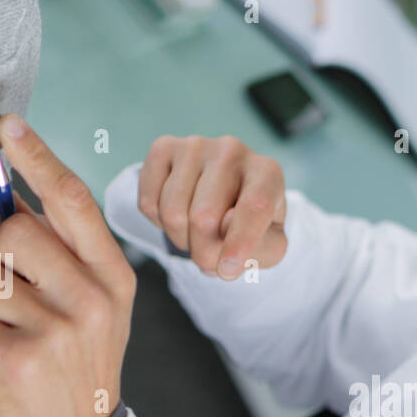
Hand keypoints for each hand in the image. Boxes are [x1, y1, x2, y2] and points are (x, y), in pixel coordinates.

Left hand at [0, 114, 134, 416]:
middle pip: (14, 234)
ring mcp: (61, 331)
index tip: (6, 126)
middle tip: (10, 295)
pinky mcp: (23, 360)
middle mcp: (94, 299)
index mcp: (114, 277)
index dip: (36, 158)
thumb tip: (5, 194)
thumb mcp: (92, 306)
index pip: (72, 202)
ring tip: (9, 333)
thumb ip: (61, 253)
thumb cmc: (76, 363)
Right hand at [137, 134, 287, 279]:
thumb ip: (260, 247)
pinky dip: (158, 223)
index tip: (226, 271)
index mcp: (267, 173)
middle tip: (210, 257)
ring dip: (180, 240)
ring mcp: (195, 145)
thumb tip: (224, 227)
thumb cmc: (249, 226)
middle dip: (203, 253)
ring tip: (195, 234)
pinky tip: (178, 213)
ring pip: (172, 213)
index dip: (239, 242)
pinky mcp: (163, 148)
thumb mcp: (268, 247)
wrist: (222, 197)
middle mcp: (232, 150)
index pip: (254, 206)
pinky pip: (148, 203)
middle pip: (204, 218)